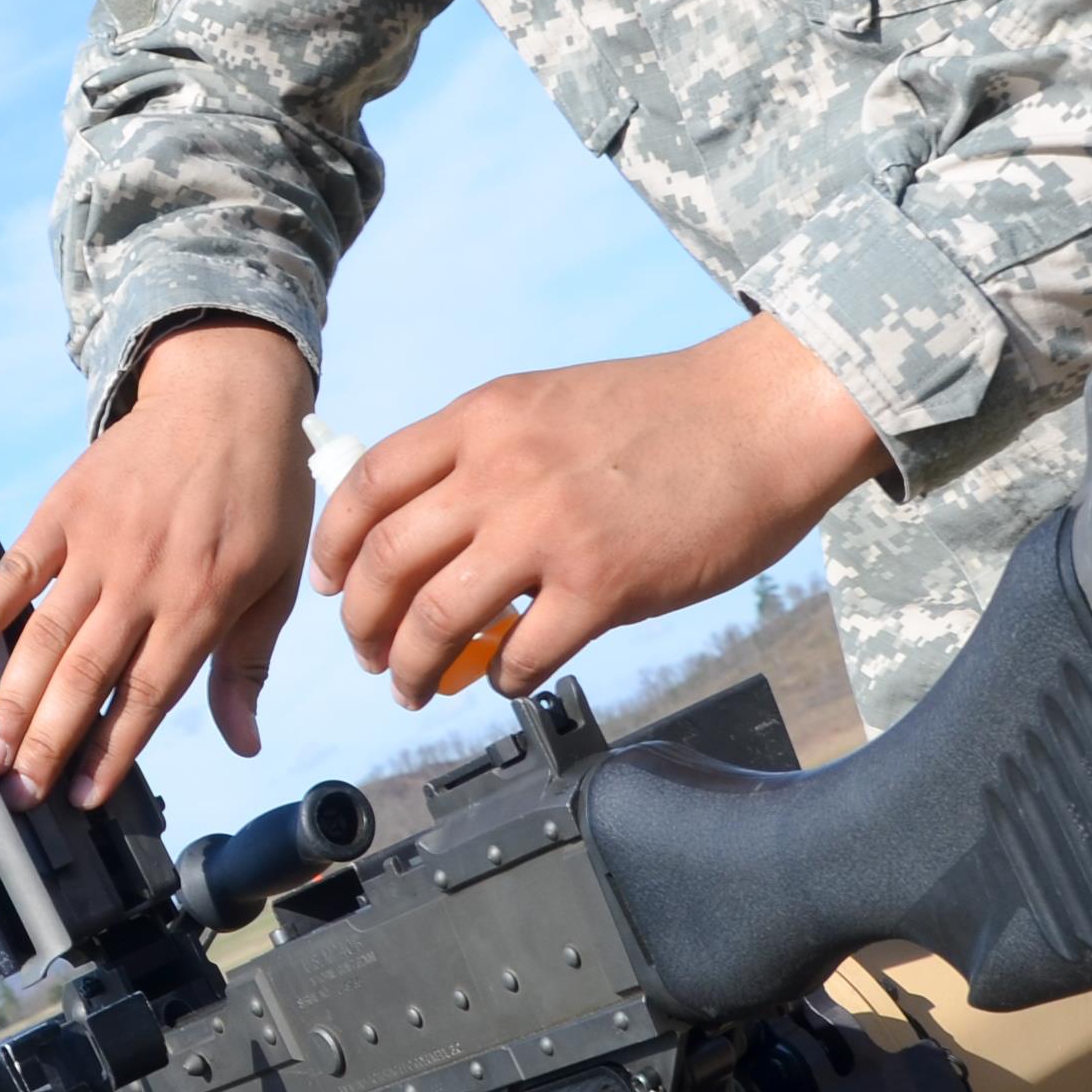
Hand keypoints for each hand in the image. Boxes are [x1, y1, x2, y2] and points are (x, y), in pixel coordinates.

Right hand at [0, 318, 316, 809]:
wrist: (229, 395)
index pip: (147, 692)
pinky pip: (16, 567)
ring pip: (47, 633)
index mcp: (201, 602)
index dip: (112, 750)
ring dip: (13, 696)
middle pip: (87, 674)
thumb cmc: (262, 494)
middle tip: (16, 794)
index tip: (82, 796)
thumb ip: (247, 664)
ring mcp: (98, 543)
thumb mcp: (275, 581)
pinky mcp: (65, 510)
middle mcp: (144, 578)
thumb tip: (244, 742)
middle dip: (49, 741)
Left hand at [317, 319, 886, 705]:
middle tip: (368, 654)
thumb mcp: (549, 402)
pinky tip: (510, 679)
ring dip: (412, 667)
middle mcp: (501, 470)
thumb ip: (486, 451)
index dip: (334, 545)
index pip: (369, 485)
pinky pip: (523, 655)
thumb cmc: (668, 412)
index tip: (327, 583)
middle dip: (362, 624)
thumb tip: (432, 522)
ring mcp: (550, 530)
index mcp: (483, 419)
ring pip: (437, 619)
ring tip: (413, 688)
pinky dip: (502, 679)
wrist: (764, 414)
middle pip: (386, 562)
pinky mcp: (603, 585)